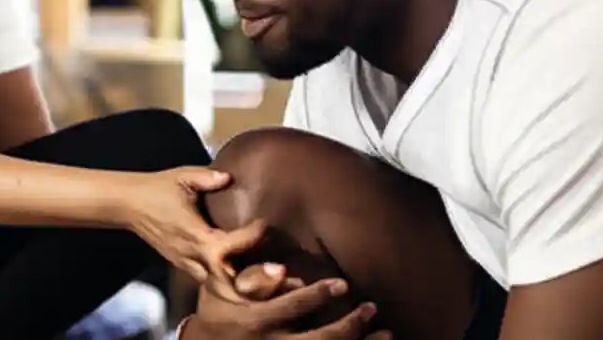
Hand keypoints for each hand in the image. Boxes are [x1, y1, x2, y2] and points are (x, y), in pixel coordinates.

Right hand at [118, 167, 264, 299]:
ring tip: (268, 278)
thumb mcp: (182, 177)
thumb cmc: (157, 189)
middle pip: (225, 284)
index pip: (227, 247)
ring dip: (243, 286)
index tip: (264, 224)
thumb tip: (229, 177)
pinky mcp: (183, 265)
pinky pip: (209, 281)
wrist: (129, 205)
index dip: (249, 238)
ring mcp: (186, 264)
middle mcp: (191, 255)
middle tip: (277, 273)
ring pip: (218, 288)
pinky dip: (228, 282)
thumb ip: (207, 177)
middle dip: (252, 283)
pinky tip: (246, 273)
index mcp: (193, 235)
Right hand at [187, 263, 388, 339]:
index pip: (293, 307)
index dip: (319, 295)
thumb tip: (283, 269)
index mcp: (256, 322)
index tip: (342, 284)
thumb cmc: (216, 313)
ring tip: (386, 334)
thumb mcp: (221, 289)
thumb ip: (252, 278)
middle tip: (371, 309)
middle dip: (350, 326)